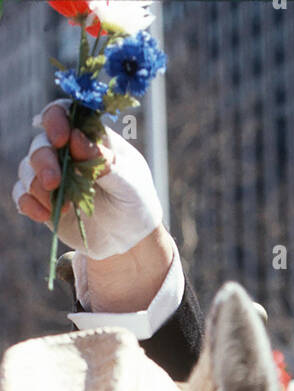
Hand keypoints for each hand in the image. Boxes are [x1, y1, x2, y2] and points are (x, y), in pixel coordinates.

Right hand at [13, 100, 162, 258]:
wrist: (131, 239)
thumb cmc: (136, 202)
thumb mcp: (130, 183)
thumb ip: (106, 162)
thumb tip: (75, 138)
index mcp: (90, 137)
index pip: (64, 113)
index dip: (56, 119)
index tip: (61, 139)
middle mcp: (66, 152)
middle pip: (41, 142)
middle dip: (43, 160)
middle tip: (53, 181)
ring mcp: (54, 175)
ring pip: (27, 167)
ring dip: (36, 185)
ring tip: (61, 206)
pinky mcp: (45, 200)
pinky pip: (23, 195)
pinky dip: (29, 202)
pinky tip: (44, 214)